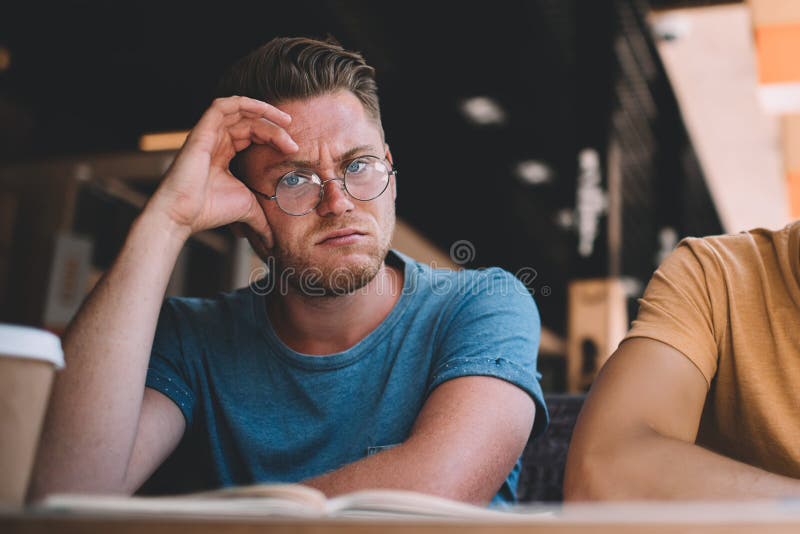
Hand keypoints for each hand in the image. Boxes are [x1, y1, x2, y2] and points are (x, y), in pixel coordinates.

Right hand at [146, 96, 297, 244]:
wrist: (183, 214)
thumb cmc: (210, 210)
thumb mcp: (247, 208)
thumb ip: (262, 219)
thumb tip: (273, 242)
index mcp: (224, 153)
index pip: (252, 134)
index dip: (274, 137)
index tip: (294, 149)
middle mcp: (216, 141)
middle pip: (250, 123)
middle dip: (275, 130)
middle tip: (293, 145)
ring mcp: (208, 134)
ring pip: (241, 112)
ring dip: (265, 114)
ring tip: (286, 123)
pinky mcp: (202, 130)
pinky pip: (223, 105)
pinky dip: (245, 103)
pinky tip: (264, 111)